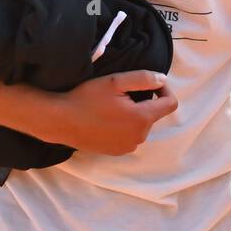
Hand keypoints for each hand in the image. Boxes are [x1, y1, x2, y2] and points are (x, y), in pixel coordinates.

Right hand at [49, 70, 176, 154]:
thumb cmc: (86, 98)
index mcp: (142, 118)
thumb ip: (143, 79)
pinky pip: (130, 136)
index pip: (171, 104)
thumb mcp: (115, 81)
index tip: (150, 84)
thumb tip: (162, 80)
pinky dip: (124, 126)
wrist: (60, 121)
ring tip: (112, 107)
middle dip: (144, 102)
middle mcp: (139, 136)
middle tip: (121, 94)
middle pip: (154, 114)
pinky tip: (106, 120)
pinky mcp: (117, 152)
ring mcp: (128, 146)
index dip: (164, 90)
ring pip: (142, 126)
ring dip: (134, 115)